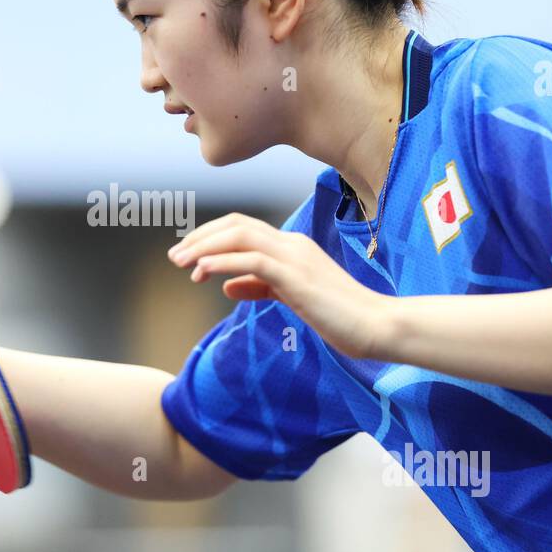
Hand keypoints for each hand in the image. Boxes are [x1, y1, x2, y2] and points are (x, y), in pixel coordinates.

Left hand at [168, 212, 393, 358]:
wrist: (376, 325)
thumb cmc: (339, 315)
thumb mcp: (292, 297)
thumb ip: (260, 287)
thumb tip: (228, 285)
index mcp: (292, 247)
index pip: (242, 229)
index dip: (210, 237)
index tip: (187, 255)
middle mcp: (292, 244)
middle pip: (236, 226)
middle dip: (200, 238)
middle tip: (174, 257)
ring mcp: (296, 258)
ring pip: (240, 238)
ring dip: (205, 247)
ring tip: (181, 263)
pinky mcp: (297, 278)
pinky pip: (254, 261)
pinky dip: (224, 262)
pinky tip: (203, 270)